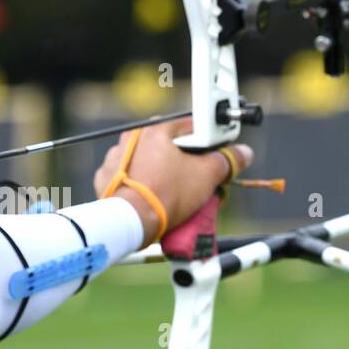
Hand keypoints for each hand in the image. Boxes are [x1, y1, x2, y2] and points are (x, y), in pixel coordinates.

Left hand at [93, 118, 252, 243]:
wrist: (129, 222)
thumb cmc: (165, 195)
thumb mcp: (206, 176)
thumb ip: (227, 160)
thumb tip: (242, 153)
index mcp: (154, 130)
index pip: (190, 127)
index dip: (208, 142)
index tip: (214, 156)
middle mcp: (130, 139)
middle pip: (168, 146)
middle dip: (184, 162)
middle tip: (196, 180)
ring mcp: (115, 159)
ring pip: (148, 162)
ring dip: (161, 173)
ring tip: (173, 194)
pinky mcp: (105, 180)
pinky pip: (130, 178)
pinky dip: (141, 186)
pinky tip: (152, 198)